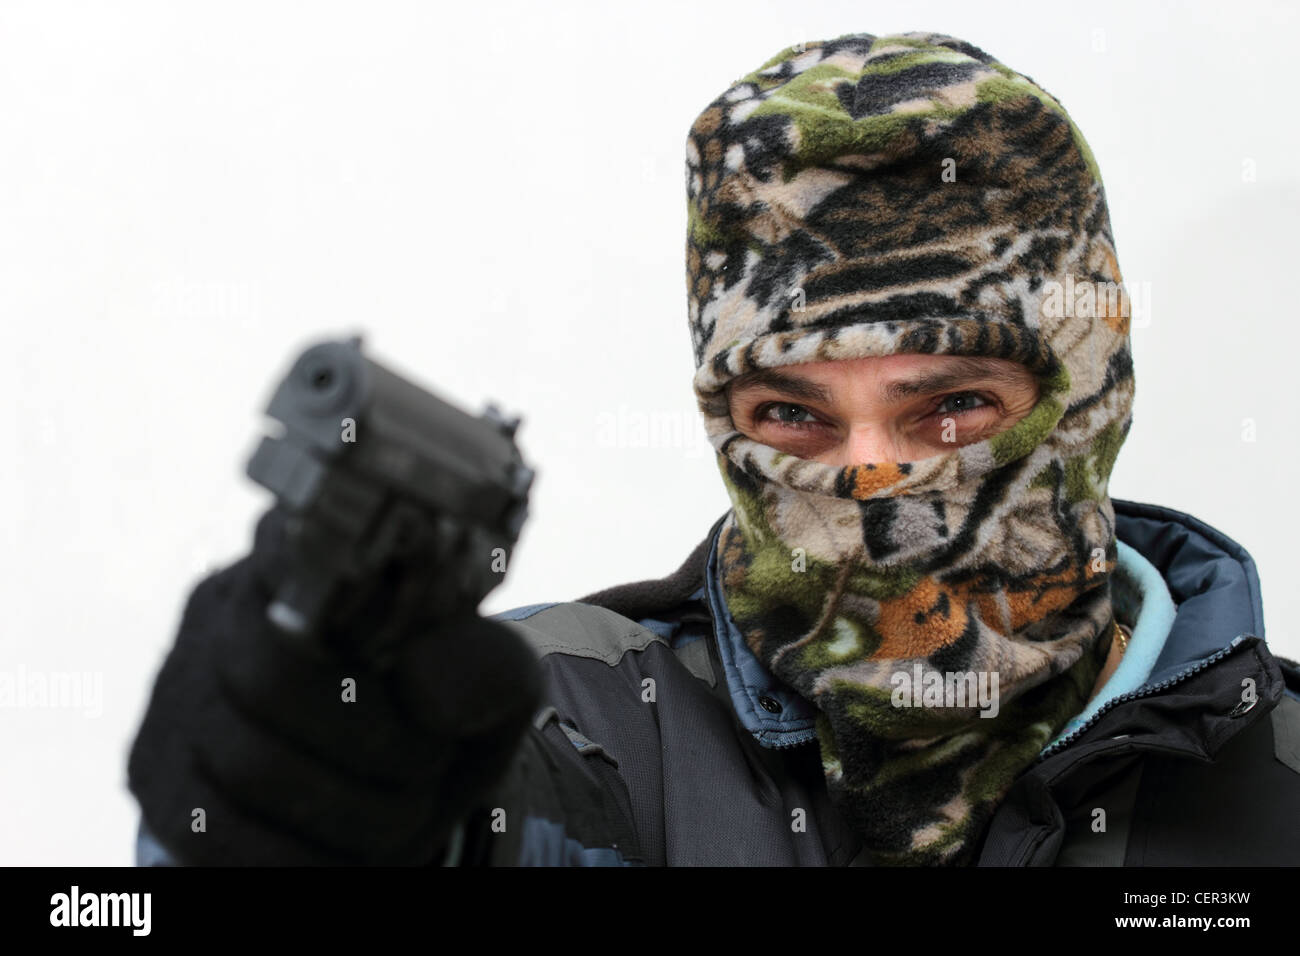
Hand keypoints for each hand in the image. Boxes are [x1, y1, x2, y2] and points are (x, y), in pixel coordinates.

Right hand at [127, 506, 541, 864]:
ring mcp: (180, 691)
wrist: (387, 792)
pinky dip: (302, 857)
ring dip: (352, 808)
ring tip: (404, 809)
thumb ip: (480, 666)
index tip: (410, 643)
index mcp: (311, 553)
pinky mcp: (159, 778)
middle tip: (431, 764)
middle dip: (375, 741)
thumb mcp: (487, 684)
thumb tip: (428, 680)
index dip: (348, 593)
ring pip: (247, 764)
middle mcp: (227, 607)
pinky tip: (349, 850)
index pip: (297, 543)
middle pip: (273, 676)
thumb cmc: (436, 715)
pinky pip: (214, 834)